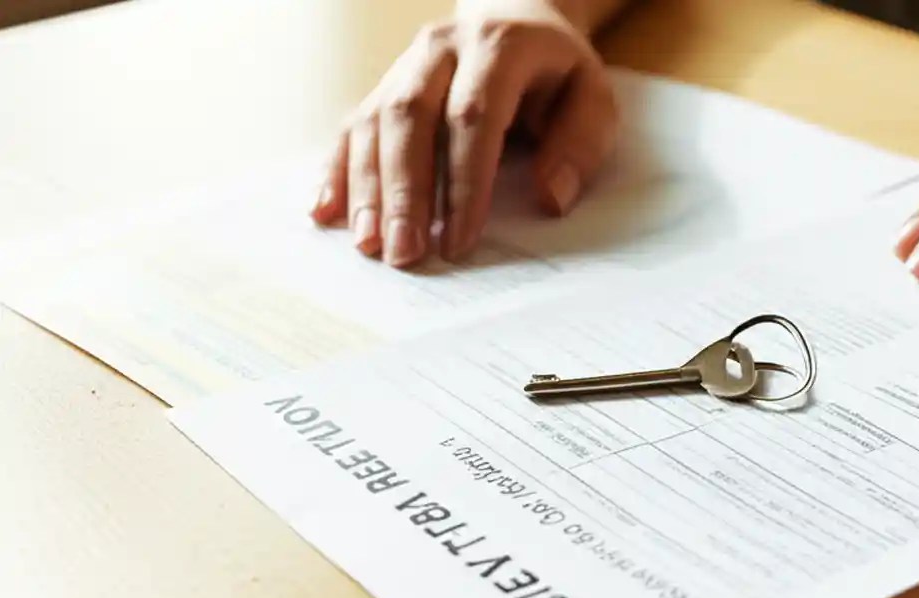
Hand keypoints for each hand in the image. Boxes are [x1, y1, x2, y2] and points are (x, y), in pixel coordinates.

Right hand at [310, 2, 618, 266]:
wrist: (514, 18)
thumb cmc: (555, 72)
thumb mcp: (591, 99)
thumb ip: (579, 146)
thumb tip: (549, 197)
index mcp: (498, 47)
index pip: (473, 118)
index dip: (464, 183)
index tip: (460, 239)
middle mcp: (441, 48)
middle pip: (410, 119)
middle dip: (405, 192)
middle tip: (404, 252)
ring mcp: (405, 65)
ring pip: (375, 123)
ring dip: (368, 189)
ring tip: (370, 245)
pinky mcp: (383, 86)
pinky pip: (353, 126)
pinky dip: (338, 172)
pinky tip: (327, 213)